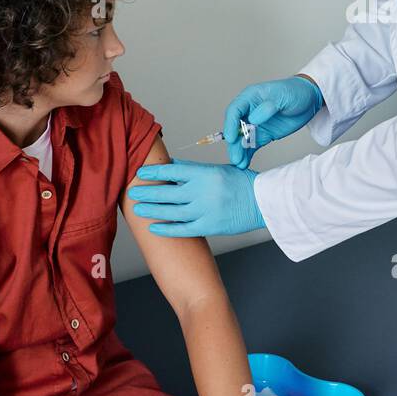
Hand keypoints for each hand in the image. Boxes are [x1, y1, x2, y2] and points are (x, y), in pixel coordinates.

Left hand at [128, 160, 262, 236]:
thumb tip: (171, 166)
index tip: (140, 173)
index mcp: (204, 174)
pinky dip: (166, 228)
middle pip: (166, 192)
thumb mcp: (218, 169)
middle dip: (147, 193)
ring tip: (138, 209)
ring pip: (171, 211)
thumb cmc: (242, 183)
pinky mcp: (208, 226)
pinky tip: (154, 227)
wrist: (263, 202)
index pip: (171, 171)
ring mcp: (204, 211)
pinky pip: (182, 229)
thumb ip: (194, 170)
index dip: (153, 173)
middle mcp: (202, 192)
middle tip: (132, 192)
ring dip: (152, 210)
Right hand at [222, 75, 323, 168]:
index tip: (231, 138)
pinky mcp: (263, 134)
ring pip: (242, 139)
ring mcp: (255, 124)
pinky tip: (245, 163)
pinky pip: (252, 145)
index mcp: (250, 97)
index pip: (234, 111)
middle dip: (234, 143)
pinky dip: (248, 154)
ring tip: (240, 164)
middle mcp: (249, 111)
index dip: (230, 125)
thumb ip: (267, 107)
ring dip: (240, 151)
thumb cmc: (294, 92)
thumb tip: (252, 119)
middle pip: (235, 128)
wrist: (309, 99)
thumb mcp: (282, 96)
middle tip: (236, 157)